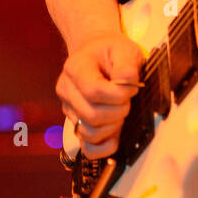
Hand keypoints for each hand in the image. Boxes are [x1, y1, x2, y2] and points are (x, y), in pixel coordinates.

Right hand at [56, 30, 144, 156]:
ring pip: (88, 133)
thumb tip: (127, 86)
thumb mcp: (124, 49)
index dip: (118, 95)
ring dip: (112, 127)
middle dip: (118, 111)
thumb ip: (127, 67)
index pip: (94, 91)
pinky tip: (114, 137)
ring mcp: (69, 109)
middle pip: (91, 115)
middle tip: (127, 101)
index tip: (130, 88)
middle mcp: (67, 90)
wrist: (95, 52)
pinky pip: (86, 147)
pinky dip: (102, 148)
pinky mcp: (75, 123)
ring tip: (120, 111)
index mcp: (76, 68)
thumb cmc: (111, 51)